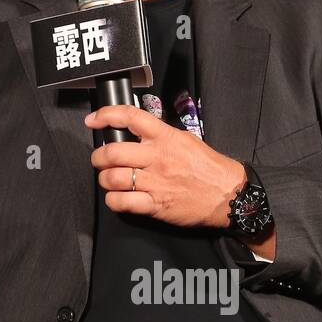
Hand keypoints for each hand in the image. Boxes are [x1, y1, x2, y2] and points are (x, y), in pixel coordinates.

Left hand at [85, 103, 245, 228]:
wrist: (228, 195)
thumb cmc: (209, 168)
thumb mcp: (186, 140)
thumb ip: (161, 136)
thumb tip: (137, 134)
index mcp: (165, 137)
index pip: (130, 117)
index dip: (106, 116)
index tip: (93, 121)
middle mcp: (158, 158)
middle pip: (113, 152)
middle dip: (99, 157)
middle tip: (100, 160)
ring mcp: (155, 182)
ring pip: (113, 178)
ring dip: (104, 179)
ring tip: (108, 180)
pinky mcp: (156, 205)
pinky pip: (122, 202)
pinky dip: (113, 200)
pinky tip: (117, 198)